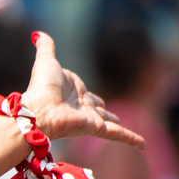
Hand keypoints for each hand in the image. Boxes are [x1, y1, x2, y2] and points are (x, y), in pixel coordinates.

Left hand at [20, 32, 144, 148]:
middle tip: (111, 118)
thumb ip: (46, 47)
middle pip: (98, 109)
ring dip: (118, 126)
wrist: (39, 110)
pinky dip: (130, 138)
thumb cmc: (41, 86)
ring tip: (124, 130)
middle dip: (103, 112)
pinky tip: (142, 144)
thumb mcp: (47, 61)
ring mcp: (89, 117)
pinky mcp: (94, 127)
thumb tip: (37, 34)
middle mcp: (81, 106)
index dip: (88, 95)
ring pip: (109, 122)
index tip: (89, 96)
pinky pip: (117, 134)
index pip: (86, 94)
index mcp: (73, 91)